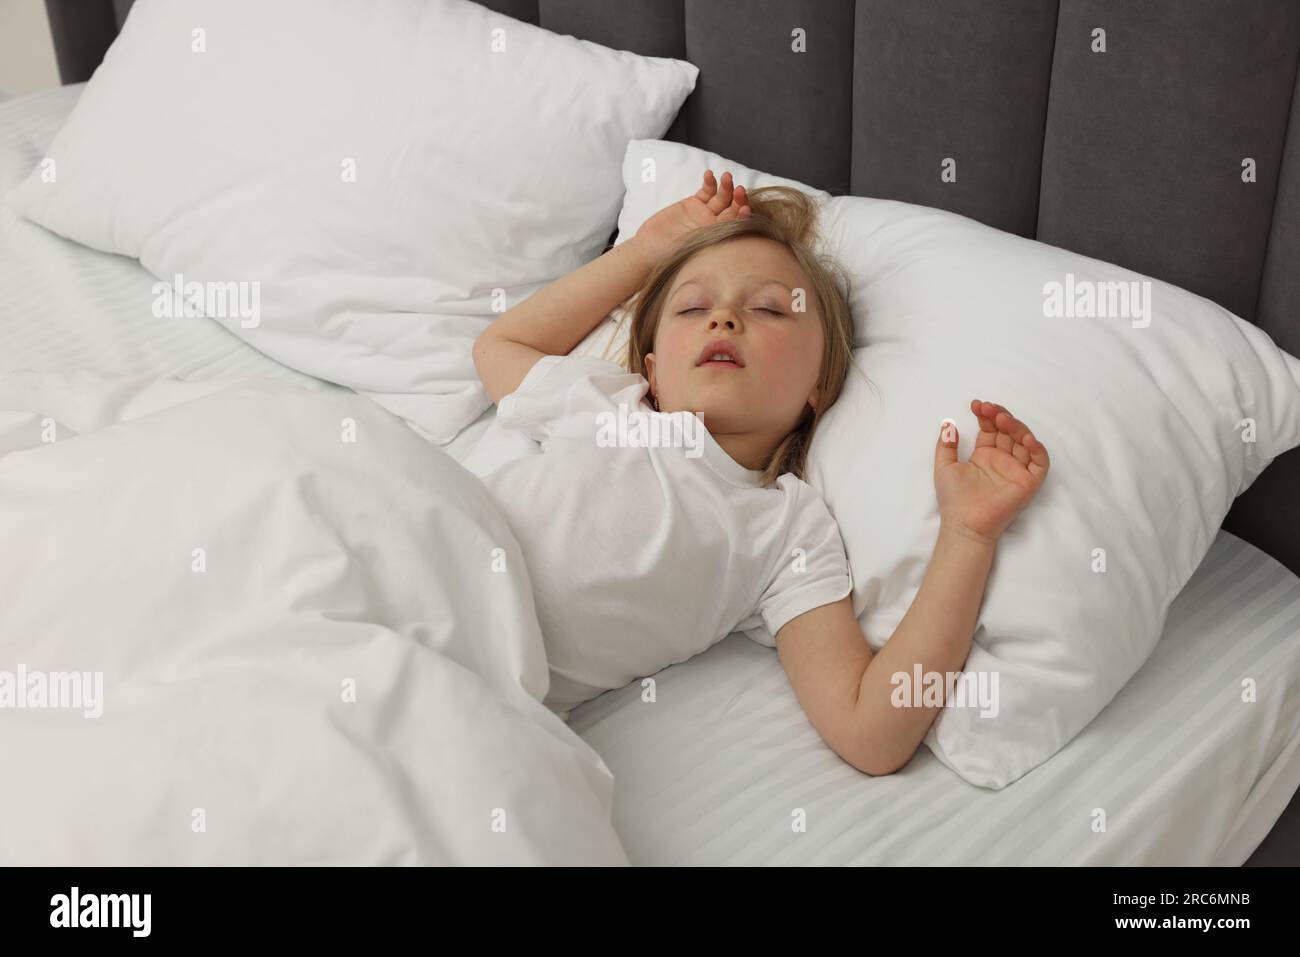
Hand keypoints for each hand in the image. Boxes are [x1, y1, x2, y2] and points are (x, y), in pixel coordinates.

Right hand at [630, 169, 750, 264]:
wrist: (649, 252)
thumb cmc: (671, 259)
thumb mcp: (695, 253)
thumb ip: (712, 242)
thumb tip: (734, 239)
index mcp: (721, 240)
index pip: (738, 226)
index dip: (742, 216)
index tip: (744, 208)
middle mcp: (717, 227)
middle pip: (733, 209)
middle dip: (737, 198)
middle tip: (738, 189)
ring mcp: (706, 214)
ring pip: (722, 197)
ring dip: (726, 186)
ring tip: (726, 177)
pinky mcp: (694, 204)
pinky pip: (706, 191)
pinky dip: (710, 182)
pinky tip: (709, 175)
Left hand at [933, 400, 1050, 545]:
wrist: (964, 524)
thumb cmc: (954, 499)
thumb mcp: (944, 466)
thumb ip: (946, 445)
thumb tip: (947, 423)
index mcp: (985, 455)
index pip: (992, 429)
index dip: (986, 415)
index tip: (976, 405)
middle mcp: (1003, 460)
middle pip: (1009, 431)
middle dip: (1000, 416)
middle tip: (988, 409)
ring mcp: (1017, 470)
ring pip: (1025, 441)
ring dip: (1016, 427)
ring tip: (1002, 418)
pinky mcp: (1028, 482)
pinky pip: (1039, 462)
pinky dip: (1037, 448)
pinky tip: (1025, 437)